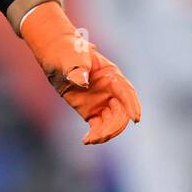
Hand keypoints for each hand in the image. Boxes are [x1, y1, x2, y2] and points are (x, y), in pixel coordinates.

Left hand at [20, 1, 140, 143]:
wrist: (55, 55)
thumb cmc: (67, 51)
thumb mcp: (73, 56)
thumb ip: (78, 68)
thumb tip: (82, 82)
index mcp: (112, 75)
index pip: (126, 92)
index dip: (132, 105)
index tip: (136, 119)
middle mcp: (111, 90)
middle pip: (121, 112)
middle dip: (115, 125)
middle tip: (101, 135)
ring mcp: (102, 102)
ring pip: (111, 122)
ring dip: (105, 133)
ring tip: (90, 140)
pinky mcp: (91, 111)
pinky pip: (98, 126)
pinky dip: (95, 135)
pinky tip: (86, 140)